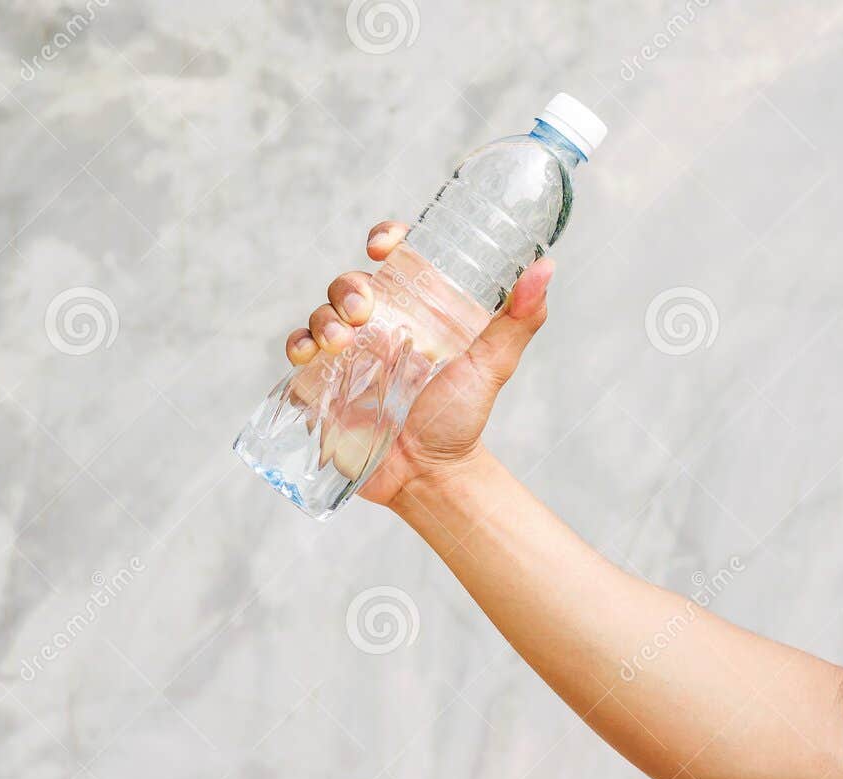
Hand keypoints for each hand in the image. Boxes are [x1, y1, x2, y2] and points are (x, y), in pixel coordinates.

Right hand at [284, 220, 553, 507]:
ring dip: (324, 317)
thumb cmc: (461, 414)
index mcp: (414, 307)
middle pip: (351, 283)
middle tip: (364, 308)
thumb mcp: (493, 364)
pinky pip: (299, 354)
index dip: (386, 239)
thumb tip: (545, 267)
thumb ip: (520, 319)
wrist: (432, 474)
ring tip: (340, 340)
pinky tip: (308, 355)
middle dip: (349, 286)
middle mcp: (376, 323)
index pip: (395, 257)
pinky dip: (297, 347)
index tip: (384, 245)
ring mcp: (346, 352)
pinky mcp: (322, 383)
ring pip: (322, 314)